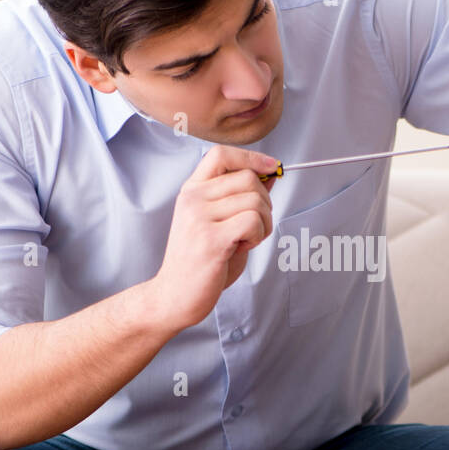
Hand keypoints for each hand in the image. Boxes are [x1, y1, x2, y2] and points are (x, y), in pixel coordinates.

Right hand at [150, 146, 277, 331]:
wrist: (175, 295)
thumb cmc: (200, 262)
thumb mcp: (220, 222)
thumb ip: (242, 198)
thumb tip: (272, 174)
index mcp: (192, 190)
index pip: (222, 154)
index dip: (253, 157)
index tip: (273, 167)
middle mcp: (193, 198)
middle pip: (248, 178)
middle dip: (265, 203)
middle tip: (253, 227)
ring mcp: (199, 217)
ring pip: (256, 201)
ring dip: (263, 224)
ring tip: (245, 240)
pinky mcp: (211, 238)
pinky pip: (253, 222)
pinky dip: (258, 236)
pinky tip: (241, 247)